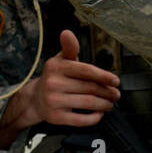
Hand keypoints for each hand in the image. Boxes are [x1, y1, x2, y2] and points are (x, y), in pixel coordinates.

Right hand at [0, 31, 120, 145]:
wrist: (35, 99)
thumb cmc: (55, 77)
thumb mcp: (61, 60)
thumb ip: (69, 48)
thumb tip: (67, 32)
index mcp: (56, 67)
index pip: (86, 70)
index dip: (104, 76)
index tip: (116, 81)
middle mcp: (53, 83)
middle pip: (90, 88)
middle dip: (108, 92)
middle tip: (116, 94)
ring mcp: (54, 101)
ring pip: (88, 103)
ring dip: (105, 104)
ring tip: (110, 104)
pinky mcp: (55, 117)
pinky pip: (81, 120)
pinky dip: (94, 117)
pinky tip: (99, 114)